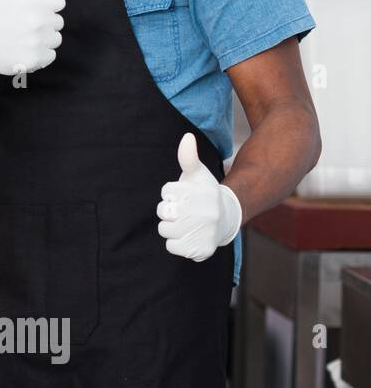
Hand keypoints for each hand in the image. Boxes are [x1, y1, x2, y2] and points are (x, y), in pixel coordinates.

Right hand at [0, 0, 65, 80]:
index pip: (58, 3)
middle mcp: (41, 24)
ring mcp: (39, 43)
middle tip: (22, 26)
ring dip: (43, 40)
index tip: (30, 10)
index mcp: (37, 4)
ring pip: (55, 40)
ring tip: (23, 39)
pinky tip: (24, 50)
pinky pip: (50, 56)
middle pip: (58, 23)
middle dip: (44, 24)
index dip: (46, 6)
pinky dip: (40, 56)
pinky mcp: (36, 60)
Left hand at [157, 133, 241, 261]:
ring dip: (171, 226)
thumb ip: (188, 157)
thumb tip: (187, 137)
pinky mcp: (201, 250)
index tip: (186, 194)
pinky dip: (176, 243)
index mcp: (201, 193)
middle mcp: (205, 214)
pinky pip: (171, 246)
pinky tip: (189, 235)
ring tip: (187, 222)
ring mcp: (204, 233)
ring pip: (164, 229)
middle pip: (162, 212)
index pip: (166, 191)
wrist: (226, 218)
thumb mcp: (197, 174)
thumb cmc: (204, 193)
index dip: (172, 193)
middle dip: (170, 210)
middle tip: (185, 210)